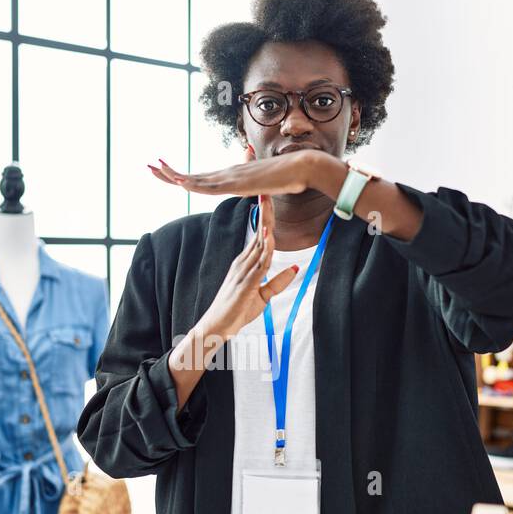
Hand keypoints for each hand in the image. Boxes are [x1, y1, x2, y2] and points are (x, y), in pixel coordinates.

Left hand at [147, 148, 321, 196]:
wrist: (301, 168)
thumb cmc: (287, 176)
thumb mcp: (266, 182)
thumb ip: (258, 184)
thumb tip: (257, 185)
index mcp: (232, 176)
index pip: (201, 178)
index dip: (182, 176)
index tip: (165, 172)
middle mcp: (227, 173)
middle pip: (192, 175)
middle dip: (169, 172)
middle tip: (150, 166)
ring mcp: (231, 177)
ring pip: (197, 178)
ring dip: (174, 174)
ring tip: (155, 168)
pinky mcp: (237, 182)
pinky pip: (210, 186)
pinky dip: (192, 183)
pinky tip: (178, 181)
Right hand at [196, 146, 296, 339]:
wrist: (216, 328)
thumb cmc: (236, 312)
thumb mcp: (262, 297)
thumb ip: (277, 282)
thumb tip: (296, 269)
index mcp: (247, 262)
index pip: (260, 233)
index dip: (266, 214)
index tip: (270, 195)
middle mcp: (244, 262)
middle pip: (258, 231)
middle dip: (264, 209)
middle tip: (269, 185)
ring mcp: (243, 271)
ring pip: (258, 242)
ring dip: (265, 221)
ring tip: (268, 201)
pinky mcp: (245, 284)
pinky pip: (258, 264)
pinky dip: (265, 249)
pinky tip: (269, 236)